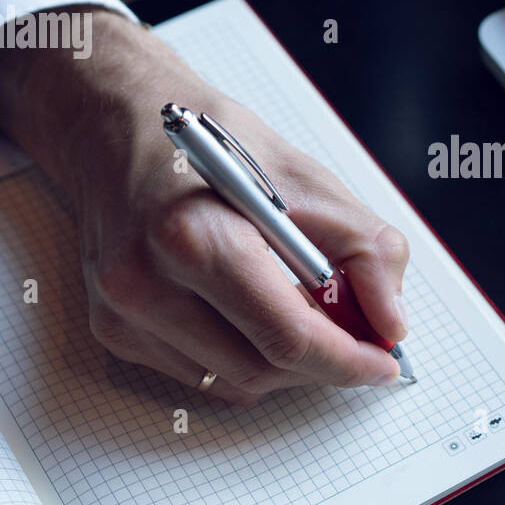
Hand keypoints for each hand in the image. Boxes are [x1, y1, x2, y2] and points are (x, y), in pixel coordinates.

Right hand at [0, 8, 410, 404]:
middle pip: (262, 369)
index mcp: (194, 238)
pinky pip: (199, 373)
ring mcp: (122, 314)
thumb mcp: (307, 179)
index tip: (382, 362)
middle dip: (322, 362)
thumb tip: (390, 322)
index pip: (287, 336)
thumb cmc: (210, 141)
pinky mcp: (114, 329)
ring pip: (232, 382)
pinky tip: (253, 312)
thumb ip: (365, 251)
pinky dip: (241, 356)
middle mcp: (145, 284)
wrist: (116, 123)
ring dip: (283, 363)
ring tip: (306, 313)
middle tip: (357, 335)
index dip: (347, 359)